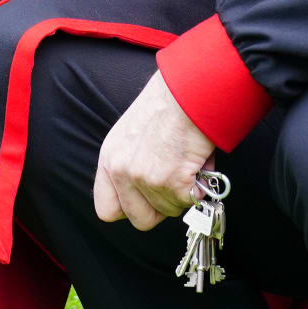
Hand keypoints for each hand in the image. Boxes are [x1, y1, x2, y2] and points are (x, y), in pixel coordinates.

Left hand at [93, 70, 215, 230]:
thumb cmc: (169, 102)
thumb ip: (134, 163)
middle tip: (175, 184)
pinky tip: (199, 163)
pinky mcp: (172, 181)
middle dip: (162, 207)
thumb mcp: (134, 132)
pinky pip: (191, 202)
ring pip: (170, 210)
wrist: (189, 89)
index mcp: (110, 158)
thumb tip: (154, 192)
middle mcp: (122, 171)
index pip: (107, 210)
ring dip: (184, 192)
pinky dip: (201, 188)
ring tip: (188, 160)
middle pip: (140, 219)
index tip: (147, 198)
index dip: (131, 208)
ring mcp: (146, 178)